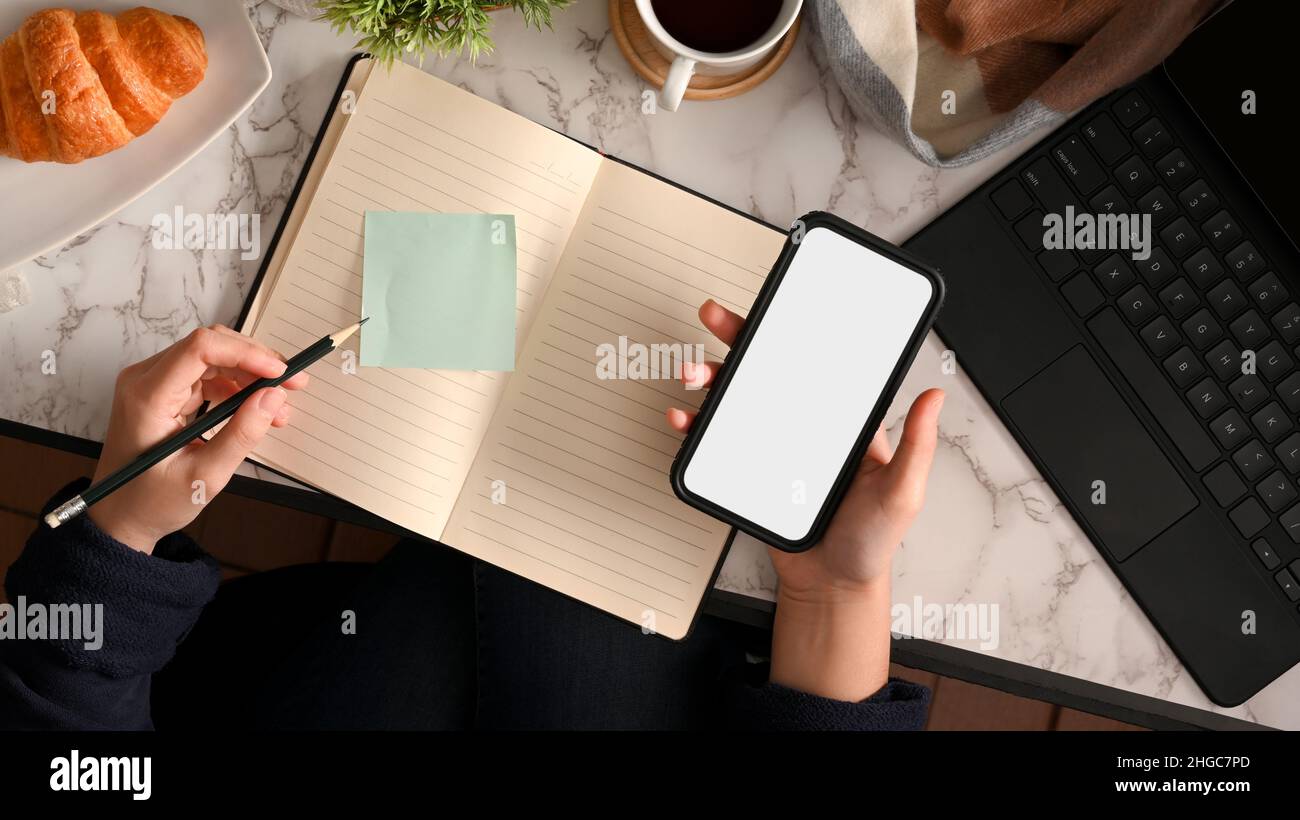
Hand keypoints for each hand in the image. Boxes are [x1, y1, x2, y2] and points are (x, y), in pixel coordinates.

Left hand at [88, 326, 307, 553]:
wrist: (120, 515)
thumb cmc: (151, 501)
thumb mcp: (204, 475)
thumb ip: (242, 434)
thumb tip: (273, 397)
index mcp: (147, 397)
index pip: (200, 348)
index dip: (246, 353)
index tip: (280, 374)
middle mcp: (145, 380)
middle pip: (209, 346)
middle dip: (255, 361)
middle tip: (292, 384)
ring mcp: (153, 383)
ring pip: (212, 358)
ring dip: (250, 375)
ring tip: (279, 406)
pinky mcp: (163, 391)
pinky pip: (206, 375)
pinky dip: (237, 387)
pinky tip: (257, 409)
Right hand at [668, 300, 943, 700]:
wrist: (831, 586)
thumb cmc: (872, 541)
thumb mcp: (903, 492)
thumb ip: (917, 446)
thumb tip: (935, 398)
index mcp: (841, 421)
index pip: (814, 363)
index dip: (791, 331)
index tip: (774, 309)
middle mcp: (805, 426)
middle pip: (766, 370)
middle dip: (737, 339)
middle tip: (717, 319)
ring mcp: (772, 446)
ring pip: (735, 399)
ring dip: (710, 379)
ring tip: (694, 377)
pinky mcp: (746, 471)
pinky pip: (715, 442)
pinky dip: (695, 426)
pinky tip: (685, 420)